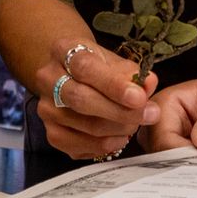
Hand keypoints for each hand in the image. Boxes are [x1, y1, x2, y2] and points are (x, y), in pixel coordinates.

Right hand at [29, 43, 158, 160]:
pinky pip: (79, 147)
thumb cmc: (98, 66)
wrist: (72, 75)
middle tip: (150, 115)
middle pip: (81, 100)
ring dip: (118, 128)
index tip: (140, 98)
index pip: (86, 68)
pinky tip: (120, 137)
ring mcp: (46, 109)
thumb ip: (132, 72)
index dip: (114, 85)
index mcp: (62, 51)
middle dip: (121, 111)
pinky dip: (105, 145)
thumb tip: (149, 84)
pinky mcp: (51, 133)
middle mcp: (47, 79)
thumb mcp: (114, 60)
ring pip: (84, 126)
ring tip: (136, 123)